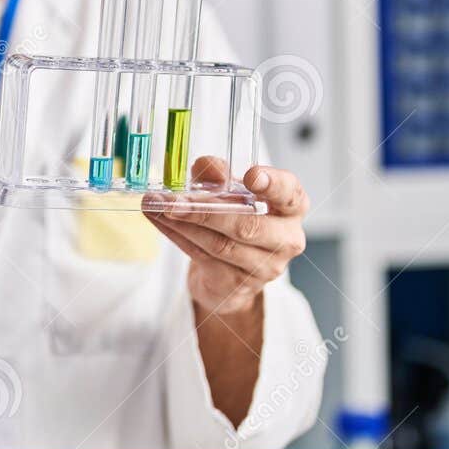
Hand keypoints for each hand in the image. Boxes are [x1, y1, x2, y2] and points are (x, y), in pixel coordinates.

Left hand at [142, 157, 307, 317]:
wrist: (230, 272)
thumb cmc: (236, 220)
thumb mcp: (231, 191)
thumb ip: (219, 175)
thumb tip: (206, 166)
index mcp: (291, 208)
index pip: (289, 193)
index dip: (272, 183)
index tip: (251, 175)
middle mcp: (285, 239)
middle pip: (247, 225)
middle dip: (205, 211)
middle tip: (173, 200)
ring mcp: (264, 266)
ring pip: (220, 244)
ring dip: (182, 223)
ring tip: (156, 205)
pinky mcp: (238, 283)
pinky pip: (203, 256)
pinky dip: (177, 235)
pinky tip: (159, 220)